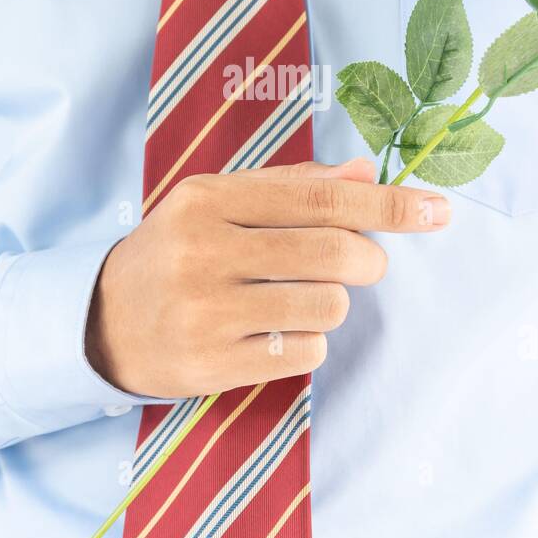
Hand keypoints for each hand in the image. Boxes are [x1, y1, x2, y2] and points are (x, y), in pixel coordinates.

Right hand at [85, 158, 450, 397]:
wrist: (100, 322)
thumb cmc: (175, 252)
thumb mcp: (216, 203)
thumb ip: (291, 185)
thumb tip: (364, 172)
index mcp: (207, 199)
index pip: (320, 198)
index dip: (388, 206)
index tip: (437, 211)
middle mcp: (203, 250)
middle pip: (332, 252)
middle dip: (368, 259)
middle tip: (365, 264)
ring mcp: (204, 311)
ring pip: (326, 306)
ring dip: (334, 304)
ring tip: (303, 299)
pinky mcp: (210, 364)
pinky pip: (305, 352)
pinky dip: (308, 341)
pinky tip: (273, 332)